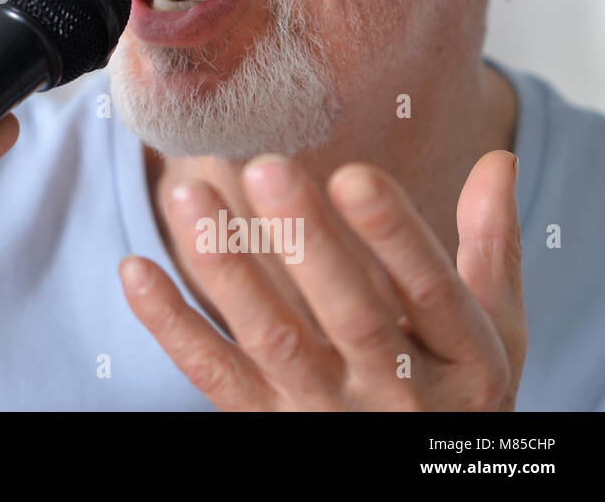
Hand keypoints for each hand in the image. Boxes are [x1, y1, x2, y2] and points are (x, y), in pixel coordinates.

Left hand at [119, 151, 525, 409]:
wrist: (430, 476)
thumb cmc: (454, 386)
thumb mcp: (492, 329)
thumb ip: (489, 246)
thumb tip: (496, 160)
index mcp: (460, 359)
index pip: (431, 293)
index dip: (395, 234)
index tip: (353, 173)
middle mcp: (393, 391)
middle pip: (350, 316)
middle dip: (306, 241)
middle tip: (265, 167)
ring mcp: (323, 411)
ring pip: (274, 341)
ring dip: (228, 270)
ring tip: (190, 198)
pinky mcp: (266, 422)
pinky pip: (213, 375)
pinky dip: (170, 324)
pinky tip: (135, 268)